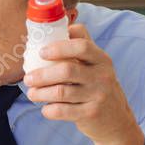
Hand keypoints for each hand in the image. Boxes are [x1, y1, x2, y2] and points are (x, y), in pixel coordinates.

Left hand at [23, 23, 144, 144]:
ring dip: (40, 93)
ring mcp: (98, 96)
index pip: (82, 46)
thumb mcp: (97, 64)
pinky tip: (45, 108)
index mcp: (101, 59)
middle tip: (28, 78)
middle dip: (42, 75)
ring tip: (31, 93)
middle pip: (67, 70)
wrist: (116, 121)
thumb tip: (58, 24)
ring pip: (61, 92)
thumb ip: (81, 44)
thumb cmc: (99, 86)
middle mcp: (102, 76)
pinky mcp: (91, 114)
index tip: (41, 52)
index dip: (59, 47)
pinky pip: (63, 111)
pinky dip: (49, 110)